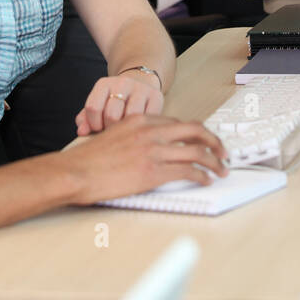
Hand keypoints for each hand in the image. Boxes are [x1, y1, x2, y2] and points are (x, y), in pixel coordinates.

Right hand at [66, 114, 227, 203]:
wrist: (76, 172)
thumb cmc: (88, 159)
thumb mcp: (112, 135)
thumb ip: (133, 136)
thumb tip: (147, 147)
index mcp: (140, 120)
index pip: (179, 122)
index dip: (196, 133)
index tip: (204, 141)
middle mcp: (151, 131)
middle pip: (195, 130)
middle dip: (214, 141)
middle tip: (223, 152)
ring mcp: (154, 150)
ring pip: (197, 152)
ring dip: (214, 162)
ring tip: (220, 170)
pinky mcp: (154, 171)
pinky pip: (188, 171)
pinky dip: (202, 176)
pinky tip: (205, 180)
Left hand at [76, 74, 164, 134]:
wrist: (139, 83)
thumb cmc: (115, 101)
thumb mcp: (99, 106)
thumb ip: (86, 119)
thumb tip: (81, 132)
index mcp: (104, 84)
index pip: (93, 108)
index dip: (94, 124)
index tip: (99, 128)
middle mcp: (122, 83)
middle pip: (112, 115)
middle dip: (110, 128)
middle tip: (113, 130)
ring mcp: (140, 88)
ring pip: (131, 117)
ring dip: (127, 129)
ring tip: (125, 130)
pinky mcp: (156, 96)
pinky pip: (147, 118)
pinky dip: (142, 126)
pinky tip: (139, 126)